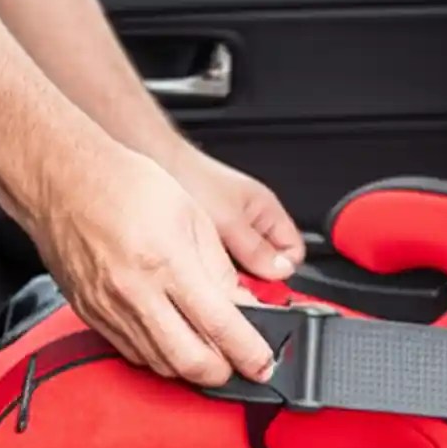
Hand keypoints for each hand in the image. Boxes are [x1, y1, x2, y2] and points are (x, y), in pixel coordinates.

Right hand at [28, 144, 272, 385]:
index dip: (249, 353)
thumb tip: (245, 306)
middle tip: (240, 363)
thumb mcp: (193, 216)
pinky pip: (133, 353)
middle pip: (190, 361)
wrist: (62, 180)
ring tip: (211, 352)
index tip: (264, 363)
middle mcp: (136, 292)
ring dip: (192, 368)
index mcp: (167, 262)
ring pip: (161, 365)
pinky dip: (161, 357)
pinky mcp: (92, 316)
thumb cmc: (124, 186)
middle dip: (223, 373)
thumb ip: (221, 269)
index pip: (219, 325)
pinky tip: (174, 342)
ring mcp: (110, 308)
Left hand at [164, 143, 304, 280]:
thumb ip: (256, 249)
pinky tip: (195, 263)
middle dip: (251, 276)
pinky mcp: (207, 239)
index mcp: (268, 212)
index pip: (293, 254)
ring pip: (240, 267)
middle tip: (230, 278)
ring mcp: (230, 232)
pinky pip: (217, 263)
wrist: (153, 163)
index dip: (282, 273)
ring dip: (226, 272)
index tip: (263, 284)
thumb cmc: (191, 178)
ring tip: (207, 266)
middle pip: (266, 265)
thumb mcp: (228, 219)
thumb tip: (282, 273)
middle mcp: (252, 222)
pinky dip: (208, 267)